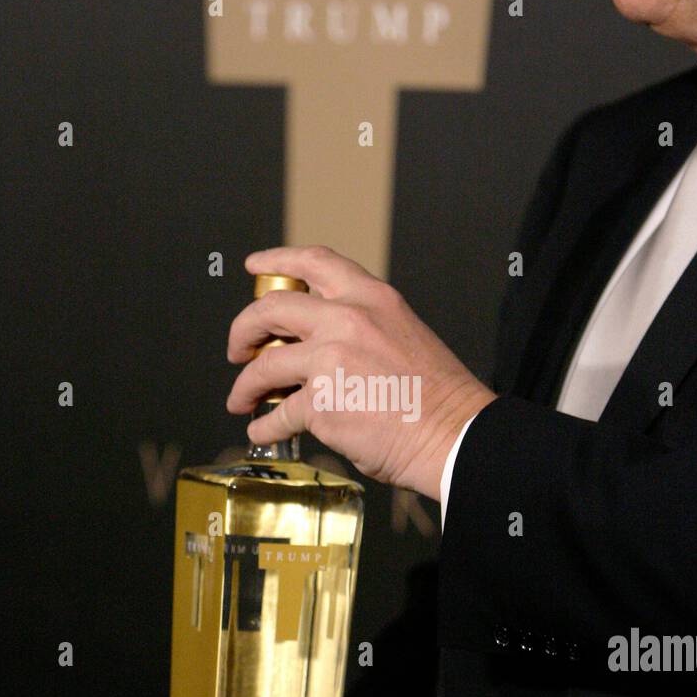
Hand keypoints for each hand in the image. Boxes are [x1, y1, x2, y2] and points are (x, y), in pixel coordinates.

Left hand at [226, 245, 496, 500]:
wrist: (456, 435)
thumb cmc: (439, 397)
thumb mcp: (403, 334)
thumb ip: (361, 329)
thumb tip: (319, 347)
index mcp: (371, 298)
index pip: (314, 263)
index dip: (277, 261)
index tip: (255, 267)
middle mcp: (347, 320)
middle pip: (270, 309)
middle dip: (243, 329)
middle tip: (239, 348)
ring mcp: (330, 360)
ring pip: (263, 365)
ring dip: (245, 385)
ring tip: (242, 399)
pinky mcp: (321, 403)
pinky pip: (277, 413)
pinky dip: (265, 425)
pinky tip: (264, 430)